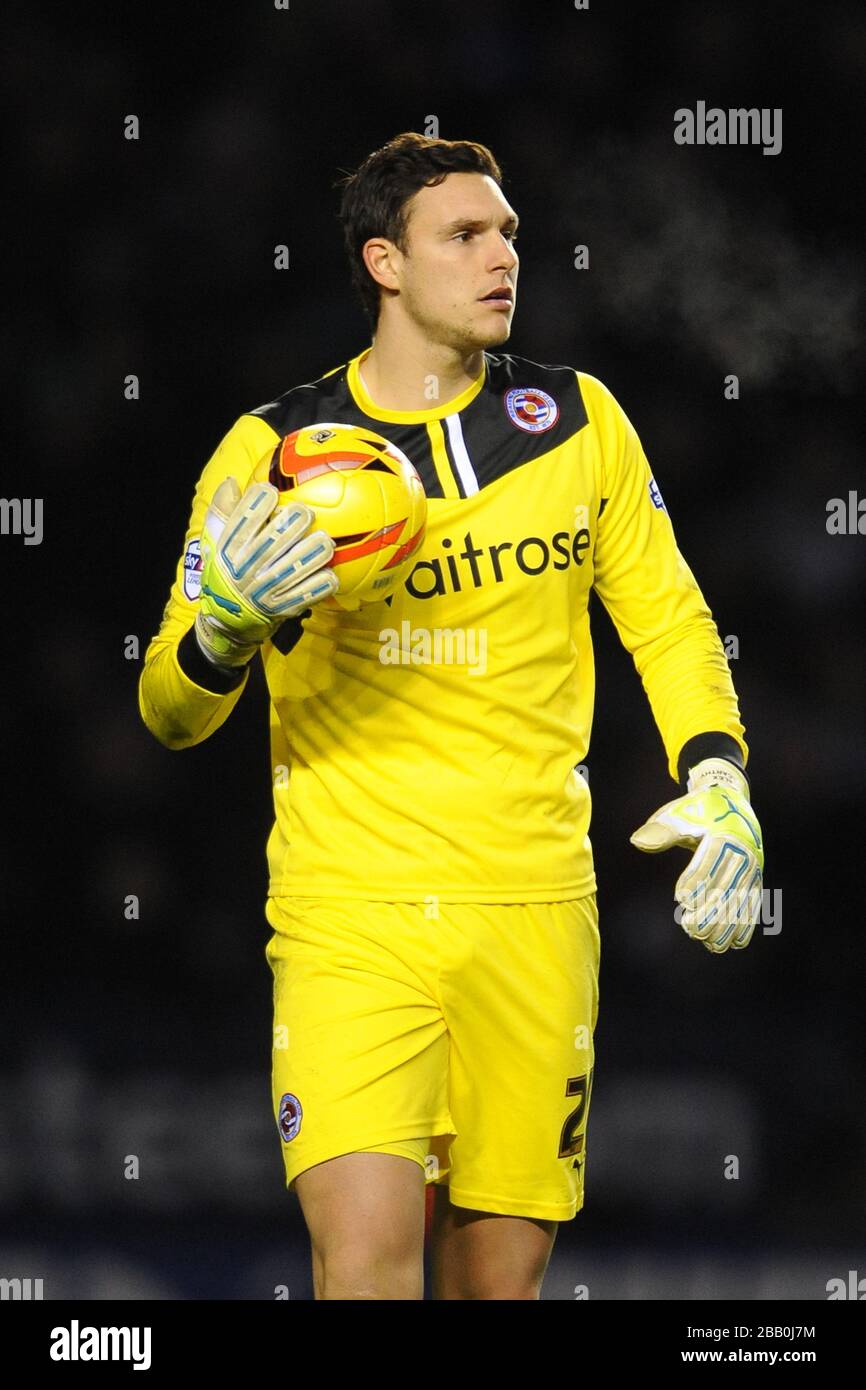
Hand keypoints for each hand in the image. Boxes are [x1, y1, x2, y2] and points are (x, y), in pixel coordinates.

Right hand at [195, 476, 338, 667]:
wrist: (228, 622)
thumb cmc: (225, 573)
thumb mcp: (214, 543)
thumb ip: (223, 513)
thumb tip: (232, 482)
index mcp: (228, 552)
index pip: (239, 525)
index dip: (255, 507)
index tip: (270, 490)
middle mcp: (245, 571)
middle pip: (269, 545)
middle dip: (289, 527)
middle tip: (306, 512)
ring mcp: (263, 592)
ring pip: (289, 571)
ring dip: (309, 555)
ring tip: (326, 541)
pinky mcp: (280, 608)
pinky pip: (302, 597)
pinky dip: (317, 587)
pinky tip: (332, 575)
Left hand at [629, 757, 763, 952]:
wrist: (730, 800)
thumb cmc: (698, 809)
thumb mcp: (678, 813)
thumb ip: (661, 830)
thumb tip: (637, 841)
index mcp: (724, 834)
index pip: (710, 862)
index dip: (696, 881)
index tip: (682, 898)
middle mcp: (744, 852)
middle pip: (728, 887)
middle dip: (710, 911)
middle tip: (689, 927)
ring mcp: (752, 868)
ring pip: (742, 902)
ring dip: (726, 925)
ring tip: (707, 942)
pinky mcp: (756, 879)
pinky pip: (752, 905)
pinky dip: (743, 926)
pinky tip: (731, 944)